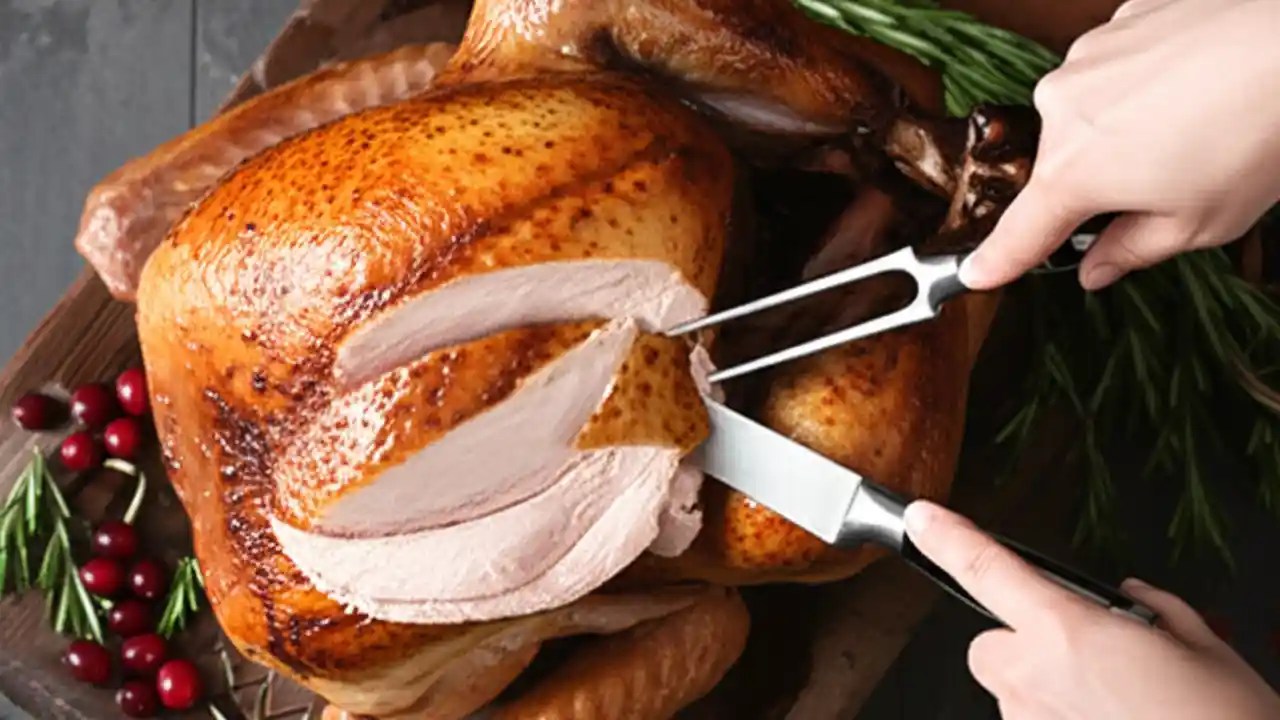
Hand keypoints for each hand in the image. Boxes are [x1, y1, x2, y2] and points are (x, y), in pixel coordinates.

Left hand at [904, 500, 1279, 719]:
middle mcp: (1032, 679)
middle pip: (995, 643)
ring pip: (1016, 691)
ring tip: (1121, 707)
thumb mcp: (1201, 646)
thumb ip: (1149, 610)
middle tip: (1097, 659)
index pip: (985, 570)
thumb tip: (1128, 601)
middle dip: (1031, 642)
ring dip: (1052, 691)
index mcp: (1066, 631)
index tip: (920, 519)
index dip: (948, 539)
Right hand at [959, 0, 1279, 290]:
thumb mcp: (1201, 222)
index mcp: (1074, 173)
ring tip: (1193, 124)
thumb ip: (1132, 250)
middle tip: (1167, 182)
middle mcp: (1063, 110)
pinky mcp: (1120, 21)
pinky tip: (1196, 83)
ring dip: (1124, 126)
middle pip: (1063, 166)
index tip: (976, 274)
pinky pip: (1117, 66)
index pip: (1020, 234)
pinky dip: (1146, 81)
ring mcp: (1088, 58)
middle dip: (1102, 180)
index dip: (997, 261)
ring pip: (1089, 111)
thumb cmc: (1260, 131)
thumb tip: (1097, 268)